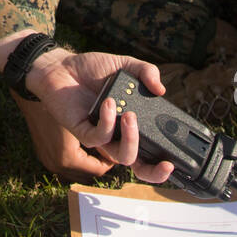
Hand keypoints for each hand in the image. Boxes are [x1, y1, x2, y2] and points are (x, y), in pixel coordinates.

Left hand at [22, 47, 175, 184]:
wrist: (61, 66)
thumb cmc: (92, 69)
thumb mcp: (124, 65)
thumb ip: (146, 71)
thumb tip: (161, 89)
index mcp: (131, 123)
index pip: (150, 151)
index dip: (162, 164)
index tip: (175, 162)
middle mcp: (118, 134)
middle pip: (138, 166)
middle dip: (154, 171)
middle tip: (166, 162)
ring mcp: (100, 135)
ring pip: (121, 156)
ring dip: (131, 139)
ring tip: (130, 115)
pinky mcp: (82, 132)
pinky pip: (99, 138)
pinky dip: (107, 121)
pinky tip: (108, 102)